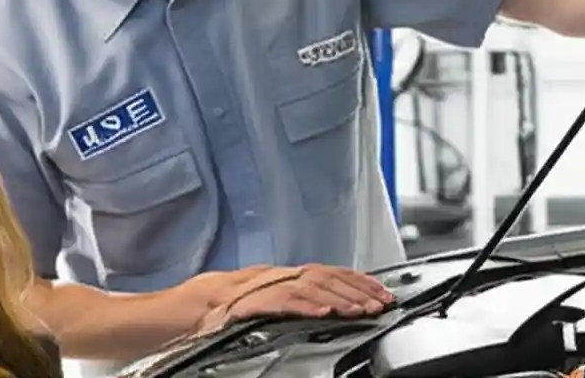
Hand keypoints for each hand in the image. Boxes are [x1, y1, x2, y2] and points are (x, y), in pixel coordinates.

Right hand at [194, 264, 395, 333]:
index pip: (332, 272)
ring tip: (360, 310)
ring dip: (339, 298)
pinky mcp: (254, 301)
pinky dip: (306, 306)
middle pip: (327, 277)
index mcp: (291, 275)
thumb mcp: (278, 298)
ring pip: (310, 287)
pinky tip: (323, 312)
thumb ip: (304, 297)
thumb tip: (339, 304)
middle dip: (357, 291)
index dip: (360, 281)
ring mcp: (268, 286)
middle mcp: (282, 275)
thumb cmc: (239, 305)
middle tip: (380, 304)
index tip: (383, 293)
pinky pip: (284, 302)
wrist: (200, 305)